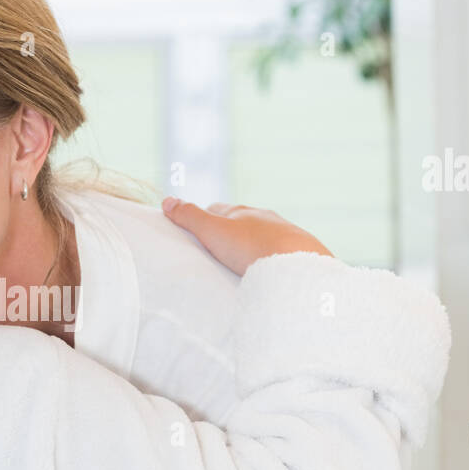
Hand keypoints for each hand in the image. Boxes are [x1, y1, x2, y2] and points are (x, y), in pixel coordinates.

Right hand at [161, 197, 332, 275]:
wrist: (297, 264)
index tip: (196, 228)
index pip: (217, 210)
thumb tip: (168, 201)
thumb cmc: (252, 247)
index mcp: (242, 212)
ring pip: (264, 236)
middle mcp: (266, 219)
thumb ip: (190, 217)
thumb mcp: (213, 231)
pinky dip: (272, 258)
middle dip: (230, 231)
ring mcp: (286, 235)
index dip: (204, 217)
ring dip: (253, 245)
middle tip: (217, 246)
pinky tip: (269, 269)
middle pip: (242, 221)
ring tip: (243, 262)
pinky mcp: (300, 254)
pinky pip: (282, 252)